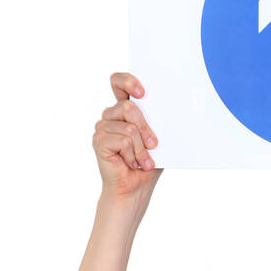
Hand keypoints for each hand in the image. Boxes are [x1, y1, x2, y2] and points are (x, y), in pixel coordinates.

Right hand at [92, 72, 162, 201]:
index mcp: (124, 110)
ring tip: (144, 162)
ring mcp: (103, 128)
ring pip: (128, 128)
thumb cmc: (147, 165)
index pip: (118, 83)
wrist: (135, 190)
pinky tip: (133, 164)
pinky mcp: (99, 141)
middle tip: (154, 145)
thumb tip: (171, 110)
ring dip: (141, 148)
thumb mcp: (157, 141)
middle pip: (128, 108)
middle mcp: (111, 116)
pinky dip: (133, 155)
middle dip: (145, 128)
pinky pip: (122, 141)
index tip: (142, 92)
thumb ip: (157, 123)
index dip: (128, 81)